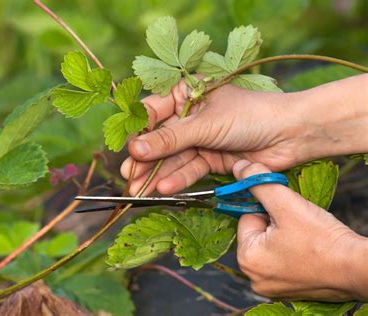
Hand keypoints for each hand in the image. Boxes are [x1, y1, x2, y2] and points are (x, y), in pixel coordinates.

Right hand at [121, 74, 367, 195]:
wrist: (291, 135)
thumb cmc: (250, 115)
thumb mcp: (205, 124)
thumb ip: (170, 139)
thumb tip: (135, 148)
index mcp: (187, 93)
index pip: (153, 112)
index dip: (138, 132)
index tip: (125, 149)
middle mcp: (191, 116)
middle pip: (161, 139)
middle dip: (146, 159)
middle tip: (129, 176)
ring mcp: (201, 138)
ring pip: (173, 157)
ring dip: (158, 173)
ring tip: (140, 189)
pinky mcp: (211, 158)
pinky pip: (190, 168)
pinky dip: (178, 178)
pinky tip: (164, 188)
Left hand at [233, 160, 367, 300]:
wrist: (358, 268)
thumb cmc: (322, 239)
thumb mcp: (285, 203)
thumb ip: (259, 182)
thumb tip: (239, 168)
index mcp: (247, 259)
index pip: (247, 218)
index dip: (269, 210)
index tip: (289, 214)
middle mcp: (254, 278)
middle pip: (258, 233)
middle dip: (276, 223)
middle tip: (300, 226)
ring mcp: (271, 287)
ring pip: (272, 245)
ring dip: (286, 235)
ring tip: (306, 238)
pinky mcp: (289, 290)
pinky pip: (284, 259)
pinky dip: (294, 251)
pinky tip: (309, 250)